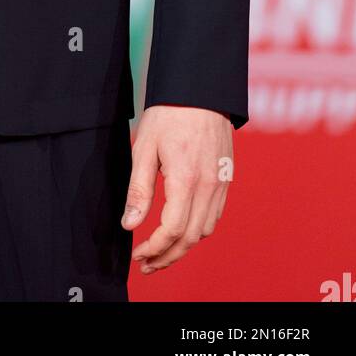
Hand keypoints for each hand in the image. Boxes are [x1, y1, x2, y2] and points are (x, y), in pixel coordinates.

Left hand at [121, 105, 232, 273]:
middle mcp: (208, 187)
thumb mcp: (145, 147)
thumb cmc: (169, 114)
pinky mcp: (225, 180)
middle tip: (146, 265)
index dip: (153, 249)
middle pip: (190, 238)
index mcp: (186, 180)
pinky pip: (214, 217)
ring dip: (182, 247)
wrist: (201, 91)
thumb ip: (139, 189)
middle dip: (167, 257)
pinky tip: (181, 230)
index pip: (171, 231)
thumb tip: (130, 225)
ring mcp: (221, 185)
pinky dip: (197, 231)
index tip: (138, 255)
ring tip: (160, 252)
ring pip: (204, 231)